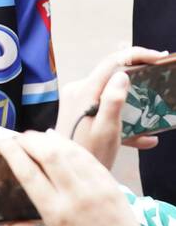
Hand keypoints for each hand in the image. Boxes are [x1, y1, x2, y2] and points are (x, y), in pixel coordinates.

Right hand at [0, 130, 138, 225]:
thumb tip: (5, 222)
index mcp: (56, 213)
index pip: (28, 173)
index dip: (12, 153)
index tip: (2, 142)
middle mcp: (75, 196)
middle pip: (48, 155)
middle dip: (28, 140)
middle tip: (17, 138)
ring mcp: (96, 187)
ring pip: (68, 151)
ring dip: (47, 139)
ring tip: (33, 137)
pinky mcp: (110, 183)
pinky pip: (87, 156)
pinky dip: (68, 144)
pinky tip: (56, 138)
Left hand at [56, 46, 166, 166]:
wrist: (65, 170)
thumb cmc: (89, 153)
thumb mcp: (107, 130)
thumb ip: (113, 101)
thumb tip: (122, 74)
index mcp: (84, 90)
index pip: (111, 63)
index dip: (136, 55)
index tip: (159, 57)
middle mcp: (79, 90)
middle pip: (112, 74)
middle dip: (138, 76)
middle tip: (161, 80)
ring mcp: (78, 99)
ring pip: (112, 91)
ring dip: (134, 101)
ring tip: (154, 113)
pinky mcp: (81, 110)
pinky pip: (107, 106)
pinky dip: (125, 118)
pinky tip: (144, 139)